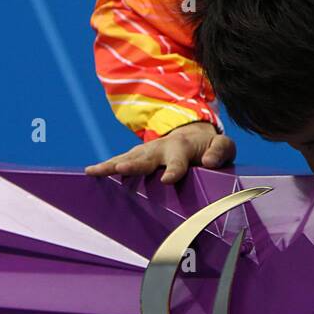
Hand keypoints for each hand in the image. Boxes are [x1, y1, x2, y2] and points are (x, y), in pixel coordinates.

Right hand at [84, 121, 236, 184]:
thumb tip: (210, 162)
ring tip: (95, 171)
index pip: (179, 161)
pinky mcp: (137, 156)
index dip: (174, 169)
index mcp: (183, 148)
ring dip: (112, 165)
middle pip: (145, 158)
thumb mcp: (222, 145)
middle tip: (120, 170)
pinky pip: (120, 161)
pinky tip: (90, 173)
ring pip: (127, 158)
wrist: (192, 132)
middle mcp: (161, 148)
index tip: (168, 180)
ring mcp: (146, 152)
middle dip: (133, 165)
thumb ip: (220, 151)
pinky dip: (106, 166)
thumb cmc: (208, 146)